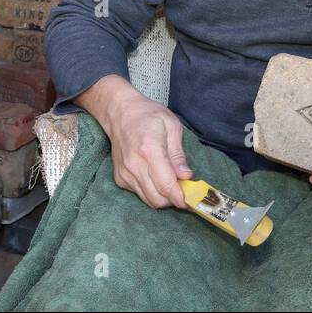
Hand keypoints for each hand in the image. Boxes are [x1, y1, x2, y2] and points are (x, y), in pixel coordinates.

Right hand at [88, 76, 191, 209]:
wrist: (119, 112)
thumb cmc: (147, 115)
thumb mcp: (171, 126)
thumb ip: (178, 155)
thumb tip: (186, 176)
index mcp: (149, 150)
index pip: (166, 185)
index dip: (181, 197)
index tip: (192, 199)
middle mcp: (134, 165)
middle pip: (158, 199)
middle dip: (174, 200)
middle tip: (185, 189)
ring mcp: (125, 173)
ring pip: (148, 200)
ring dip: (163, 197)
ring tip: (172, 182)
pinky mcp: (119, 178)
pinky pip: (139, 193)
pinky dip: (151, 191)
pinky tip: (156, 177)